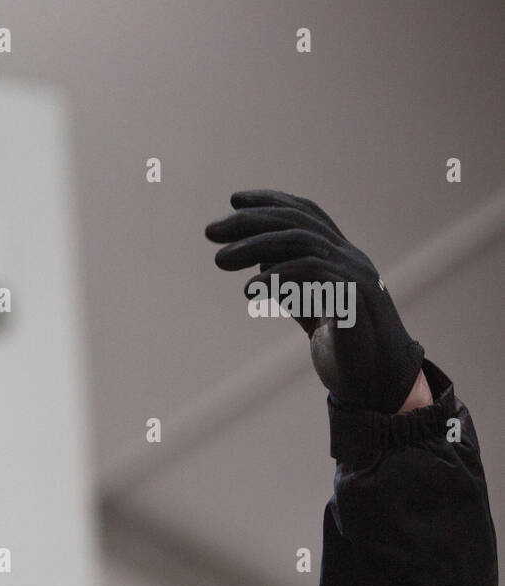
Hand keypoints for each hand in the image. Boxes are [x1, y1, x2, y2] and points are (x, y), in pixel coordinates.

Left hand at [205, 189, 424, 412]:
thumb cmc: (343, 347)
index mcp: (341, 256)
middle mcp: (351, 257)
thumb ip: (290, 283)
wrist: (377, 383)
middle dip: (250, 221)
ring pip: (302, 241)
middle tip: (210, 232)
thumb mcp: (310, 309)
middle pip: (298, 222)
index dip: (272, 200)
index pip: (307, 213)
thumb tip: (263, 261)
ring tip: (219, 261)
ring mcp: (356, 274)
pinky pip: (311, 273)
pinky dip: (276, 277)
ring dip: (254, 246)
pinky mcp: (354, 296)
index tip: (234, 200)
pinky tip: (249, 291)